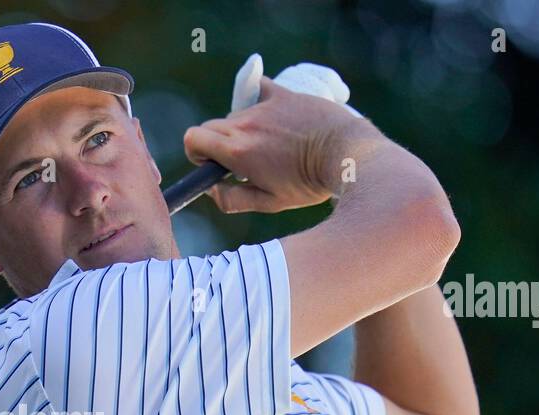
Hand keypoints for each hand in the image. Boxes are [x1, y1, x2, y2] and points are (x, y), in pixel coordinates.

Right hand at [183, 75, 372, 213]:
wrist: (345, 155)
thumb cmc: (308, 183)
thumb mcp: (269, 203)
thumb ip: (232, 199)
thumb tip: (212, 190)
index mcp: (237, 152)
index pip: (193, 138)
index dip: (196, 152)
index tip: (210, 164)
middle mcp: (246, 125)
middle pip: (211, 126)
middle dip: (217, 143)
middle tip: (241, 160)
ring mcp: (264, 107)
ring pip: (237, 114)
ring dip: (243, 127)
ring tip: (270, 143)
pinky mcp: (283, 94)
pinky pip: (258, 88)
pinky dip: (258, 98)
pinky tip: (270, 112)